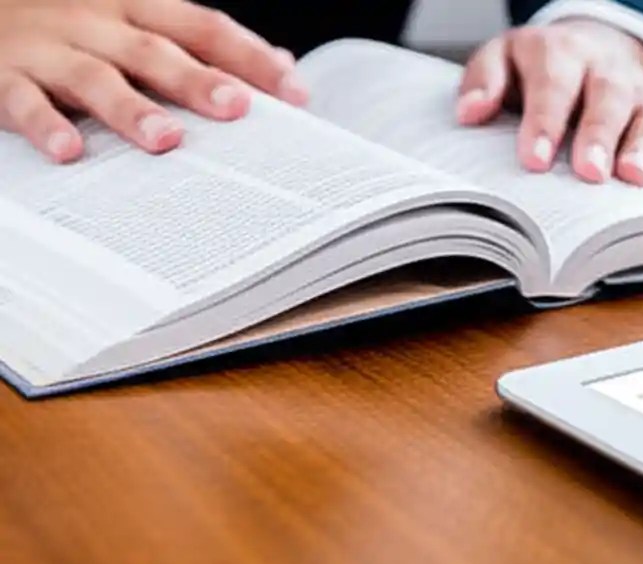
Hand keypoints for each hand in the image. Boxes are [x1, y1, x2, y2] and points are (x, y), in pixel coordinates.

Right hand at [0, 0, 307, 162]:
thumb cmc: (69, 24)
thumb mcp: (135, 21)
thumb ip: (204, 46)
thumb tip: (283, 65)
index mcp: (135, 8)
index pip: (204, 27)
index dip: (250, 56)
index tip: (295, 94)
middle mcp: (96, 23)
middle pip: (154, 50)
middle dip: (197, 79)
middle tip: (236, 108)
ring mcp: (48, 48)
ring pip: (94, 76)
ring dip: (131, 108)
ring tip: (166, 139)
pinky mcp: (2, 75)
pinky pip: (23, 100)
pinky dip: (46, 125)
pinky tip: (70, 151)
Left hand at [456, 20, 642, 188]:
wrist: (594, 47)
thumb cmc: (542, 68)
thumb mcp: (504, 58)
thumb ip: (484, 79)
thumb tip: (471, 112)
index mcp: (563, 54)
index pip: (554, 84)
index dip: (544, 121)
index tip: (533, 159)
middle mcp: (608, 72)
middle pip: (608, 99)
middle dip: (599, 136)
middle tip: (589, 172)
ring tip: (633, 178)